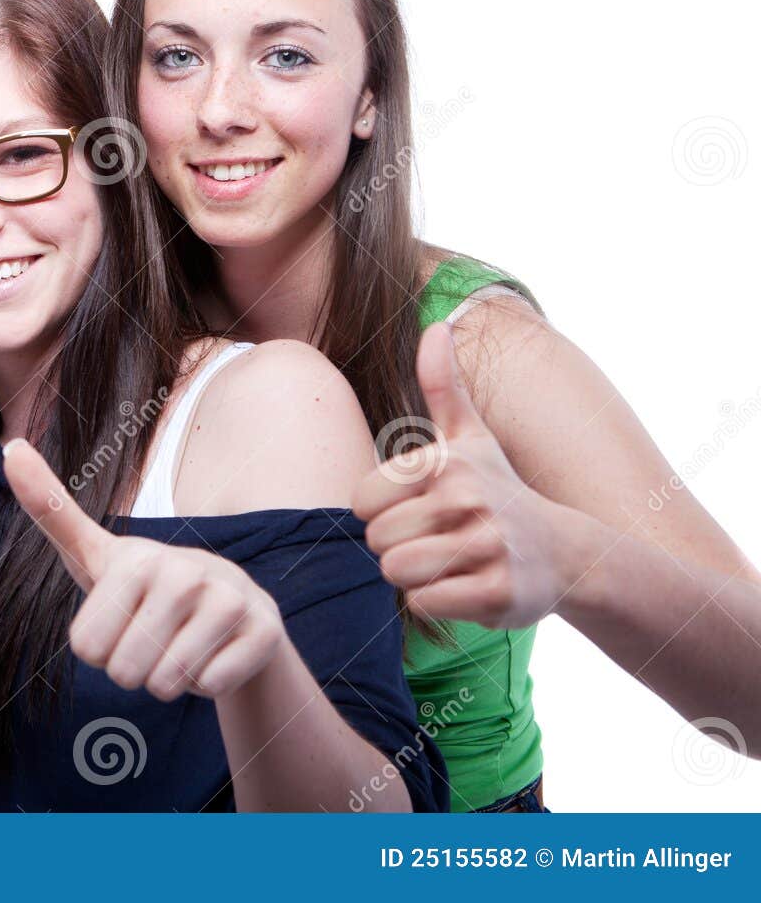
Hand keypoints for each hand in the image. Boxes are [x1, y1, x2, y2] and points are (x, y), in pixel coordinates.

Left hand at [2, 439, 285, 701]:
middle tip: (152, 636)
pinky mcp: (263, 628)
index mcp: (135, 559)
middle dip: (133, 668)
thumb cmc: (146, 586)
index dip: (98, 648)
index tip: (117, 617)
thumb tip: (11, 447)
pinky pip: (211, 686)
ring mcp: (228, 598)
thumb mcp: (94, 554)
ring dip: (170, 678)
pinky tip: (215, 651)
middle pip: (125, 671)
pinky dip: (207, 684)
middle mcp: (184, 571)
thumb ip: (50, 508)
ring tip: (182, 642)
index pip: (87, 648)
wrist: (232, 607)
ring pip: (168, 682)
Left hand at [352, 323, 568, 628]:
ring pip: (396, 571)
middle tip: (432, 540)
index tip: (413, 510)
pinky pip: (423, 603)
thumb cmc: (498, 490)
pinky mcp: (497, 592)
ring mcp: (486, 546)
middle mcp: (468, 499)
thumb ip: (443, 385)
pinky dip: (434, 601)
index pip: (363, 499)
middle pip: (377, 539)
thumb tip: (435, 325)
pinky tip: (461, 586)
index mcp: (447, 462)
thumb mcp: (471, 437)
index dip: (379, 512)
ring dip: (412, 576)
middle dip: (395, 546)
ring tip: (444, 562)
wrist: (566, 552)